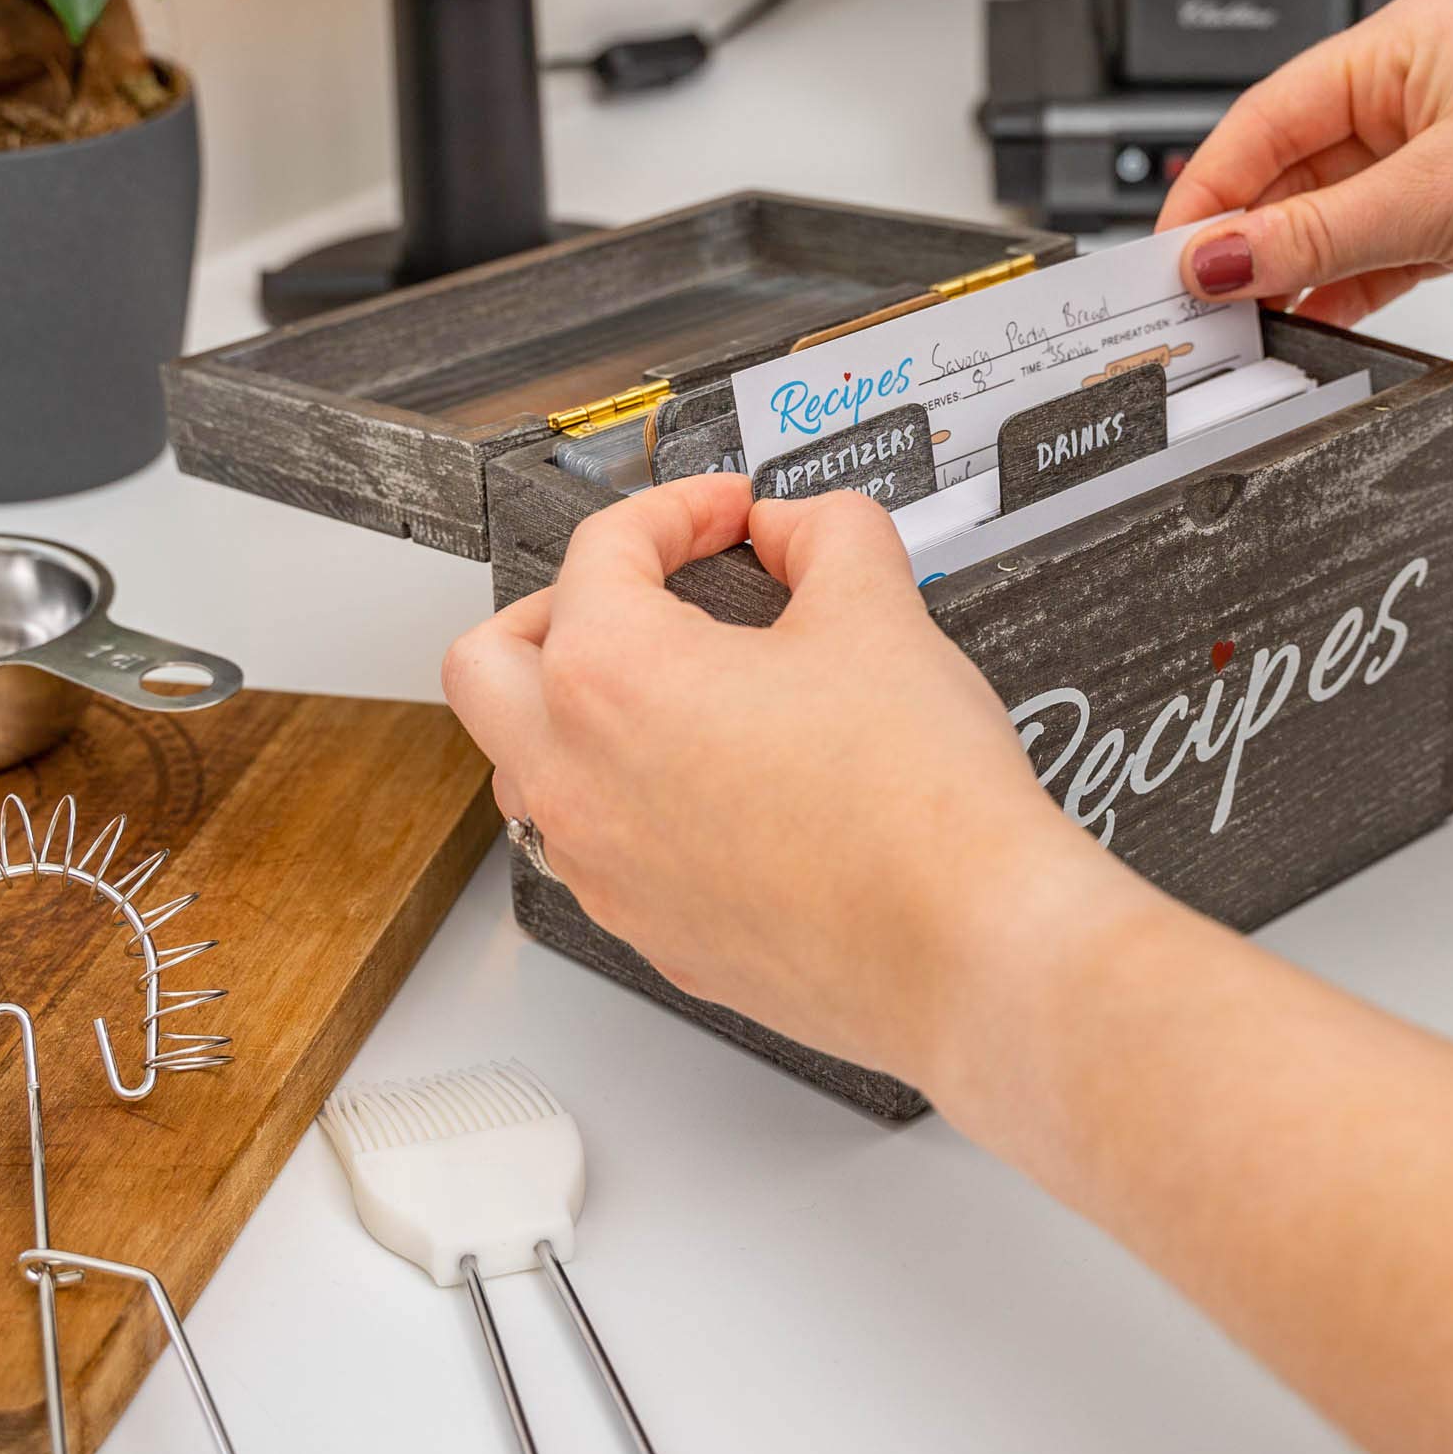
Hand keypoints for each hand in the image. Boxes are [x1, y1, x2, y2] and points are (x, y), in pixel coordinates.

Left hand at [440, 476, 1140, 1086]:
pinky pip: (596, 850)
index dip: (677, 509)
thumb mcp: (879, 608)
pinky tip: (719, 786)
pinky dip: (629, 801)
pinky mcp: (651, 933)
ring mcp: (604, 869)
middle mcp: (577, 778)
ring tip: (671, 691)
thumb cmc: (918, 802)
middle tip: (643, 591)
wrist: (965, 944)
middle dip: (557, 607)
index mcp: (611, 677)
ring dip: (575, 715)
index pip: (601, 552)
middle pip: (487, 664)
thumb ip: (826, 534)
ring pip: (525, 771)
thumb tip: (798, 530)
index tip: (728, 516)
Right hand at [1159, 0, 1452, 344]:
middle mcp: (1419, 90)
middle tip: (1198, 300)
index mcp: (1401, 46)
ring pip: (1335, 214)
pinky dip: (1346, 286)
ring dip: (1296, 266)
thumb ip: (1316, 236)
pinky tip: (1316, 322)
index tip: (1171, 255)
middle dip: (1248, 234)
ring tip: (1251, 321)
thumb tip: (1219, 256)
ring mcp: (1446, 154)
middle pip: (1294, 167)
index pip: (1267, 117)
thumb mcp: (1436, 200)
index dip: (1210, 188)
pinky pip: (1380, 249)